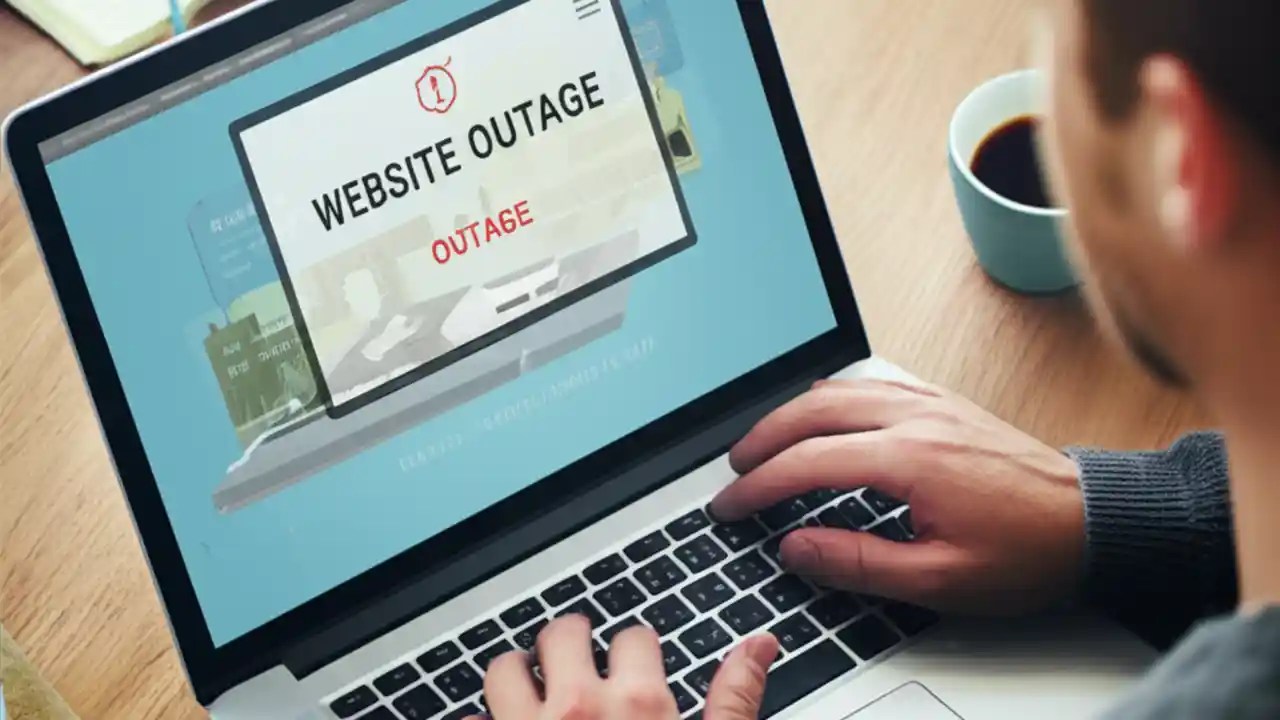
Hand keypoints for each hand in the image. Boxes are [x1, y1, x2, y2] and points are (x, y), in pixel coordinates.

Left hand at [477, 616, 779, 719]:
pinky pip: (470, 718)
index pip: (632, 637)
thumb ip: (734, 700)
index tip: (631, 663)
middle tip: (574, 657)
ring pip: (501, 669)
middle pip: (562, 635)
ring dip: (512, 674)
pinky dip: (479, 718)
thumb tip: (760, 644)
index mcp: (639, 708)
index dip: (633, 649)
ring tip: (525, 686)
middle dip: (569, 641)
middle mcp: (578, 711)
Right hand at [710, 378, 1085, 614]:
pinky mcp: (946, 405)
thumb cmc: (1028, 553)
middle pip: (814, 411)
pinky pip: (876, 383)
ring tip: (763, 439)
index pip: (809, 463)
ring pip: (841, 389)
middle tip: (734, 467)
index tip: (732, 505)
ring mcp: (932, 406)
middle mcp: (916, 420)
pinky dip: (835, 394)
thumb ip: (858, 561)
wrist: (1094, 523)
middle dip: (763, 437)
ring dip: (793, 411)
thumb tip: (797, 546)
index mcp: (910, 460)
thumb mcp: (939, 580)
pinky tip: (823, 405)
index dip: (759, 485)